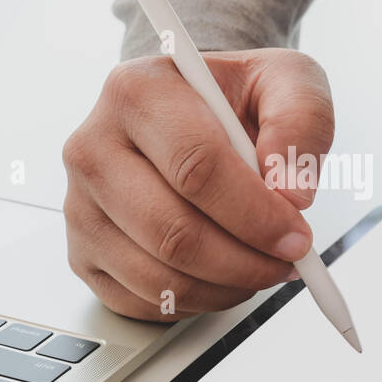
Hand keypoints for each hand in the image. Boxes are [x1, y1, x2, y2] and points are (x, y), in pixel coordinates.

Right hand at [63, 49, 334, 319]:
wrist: (195, 111)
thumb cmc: (235, 98)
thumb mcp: (287, 80)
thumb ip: (300, 120)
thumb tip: (290, 191)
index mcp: (137, 92)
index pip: (195, 167)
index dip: (255, 214)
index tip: (295, 236)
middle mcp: (94, 149)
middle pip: (172, 232)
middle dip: (245, 261)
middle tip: (286, 260)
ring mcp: (81, 206)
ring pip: (158, 277)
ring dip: (226, 287)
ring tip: (261, 266)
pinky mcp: (84, 252)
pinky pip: (143, 301)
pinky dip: (198, 302)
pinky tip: (224, 275)